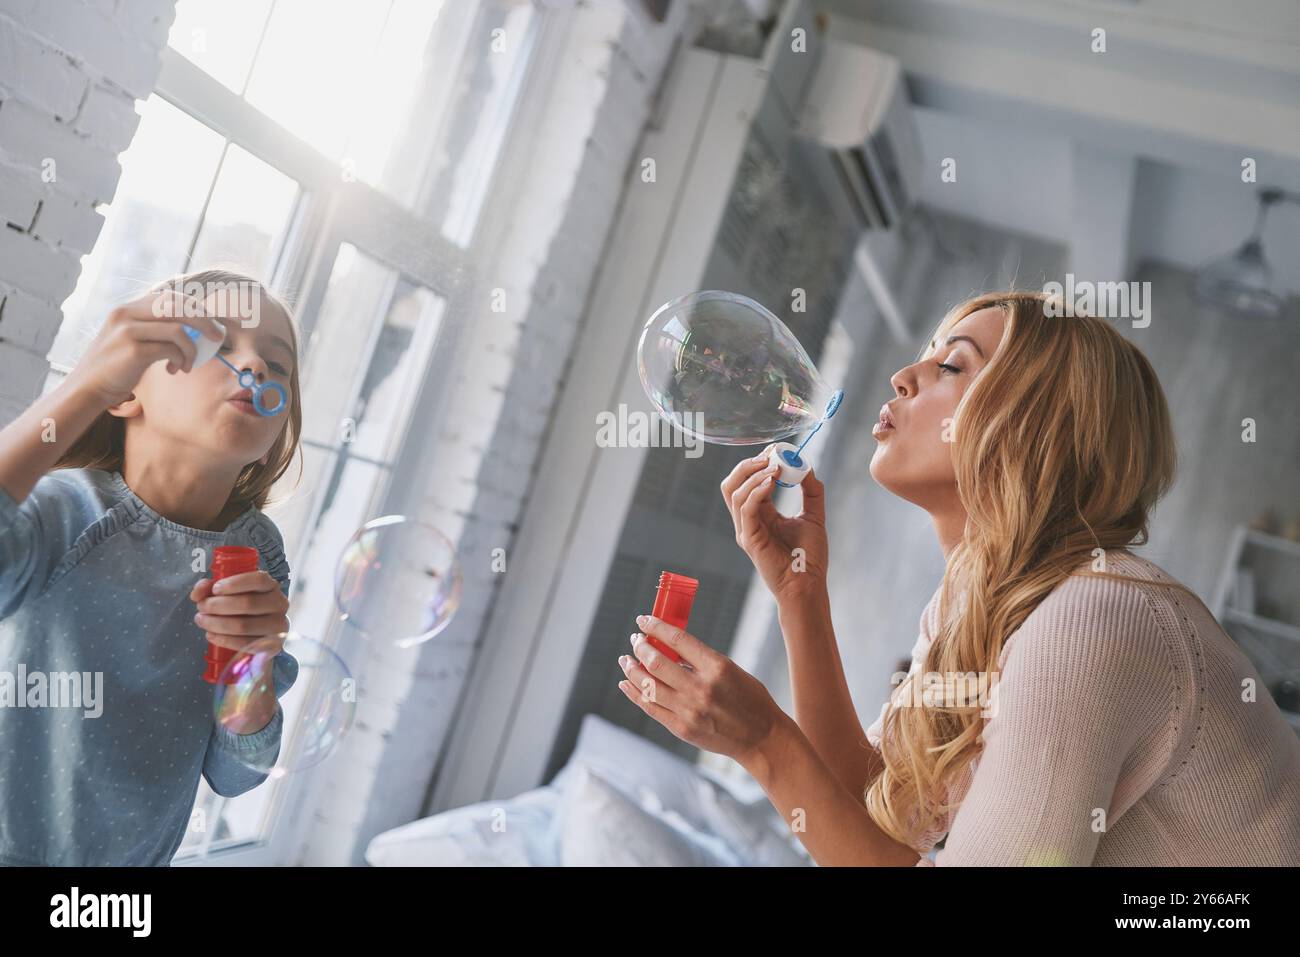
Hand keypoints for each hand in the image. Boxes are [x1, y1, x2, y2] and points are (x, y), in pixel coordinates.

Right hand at [65, 289, 224, 407]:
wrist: (88, 387)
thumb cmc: (118, 366)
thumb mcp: (135, 339)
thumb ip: (157, 328)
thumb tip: (196, 326)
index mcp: (128, 308)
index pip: (170, 296)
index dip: (196, 307)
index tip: (211, 322)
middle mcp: (126, 313)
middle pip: (178, 306)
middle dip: (205, 321)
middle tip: (218, 337)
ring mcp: (128, 330)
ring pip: (178, 329)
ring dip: (192, 349)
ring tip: (188, 364)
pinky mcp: (132, 350)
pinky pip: (171, 349)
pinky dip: (181, 360)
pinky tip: (175, 370)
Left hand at [190, 570, 289, 655]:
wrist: (258, 632)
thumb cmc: (240, 607)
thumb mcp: (227, 592)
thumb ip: (210, 587)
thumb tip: (197, 593)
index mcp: (271, 586)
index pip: (259, 579)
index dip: (235, 583)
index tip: (215, 589)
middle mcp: (279, 604)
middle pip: (247, 603)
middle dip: (217, 605)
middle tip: (201, 607)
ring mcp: (278, 626)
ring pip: (243, 625)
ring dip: (216, 623)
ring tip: (201, 620)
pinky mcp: (273, 646)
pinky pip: (245, 643)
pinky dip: (223, 639)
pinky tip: (211, 635)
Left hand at [617, 614, 782, 768]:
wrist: (761, 738)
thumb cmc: (750, 699)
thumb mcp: (730, 669)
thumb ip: (700, 659)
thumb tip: (668, 647)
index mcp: (717, 667)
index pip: (677, 639)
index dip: (655, 626)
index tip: (644, 620)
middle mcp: (700, 688)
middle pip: (656, 661)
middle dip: (640, 646)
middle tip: (635, 640)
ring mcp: (689, 710)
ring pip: (647, 684)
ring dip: (632, 668)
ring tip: (626, 659)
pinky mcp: (681, 728)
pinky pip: (649, 707)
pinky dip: (634, 693)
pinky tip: (626, 683)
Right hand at [720, 446, 828, 603]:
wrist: (809, 585)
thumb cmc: (810, 557)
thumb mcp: (814, 516)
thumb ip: (811, 491)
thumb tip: (807, 467)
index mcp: (760, 514)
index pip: (748, 481)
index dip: (758, 462)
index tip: (777, 450)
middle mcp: (748, 520)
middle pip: (732, 483)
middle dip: (748, 464)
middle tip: (770, 455)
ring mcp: (746, 530)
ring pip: (733, 493)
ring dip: (753, 475)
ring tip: (774, 468)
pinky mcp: (750, 540)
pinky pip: (745, 509)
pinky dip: (756, 491)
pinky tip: (772, 482)